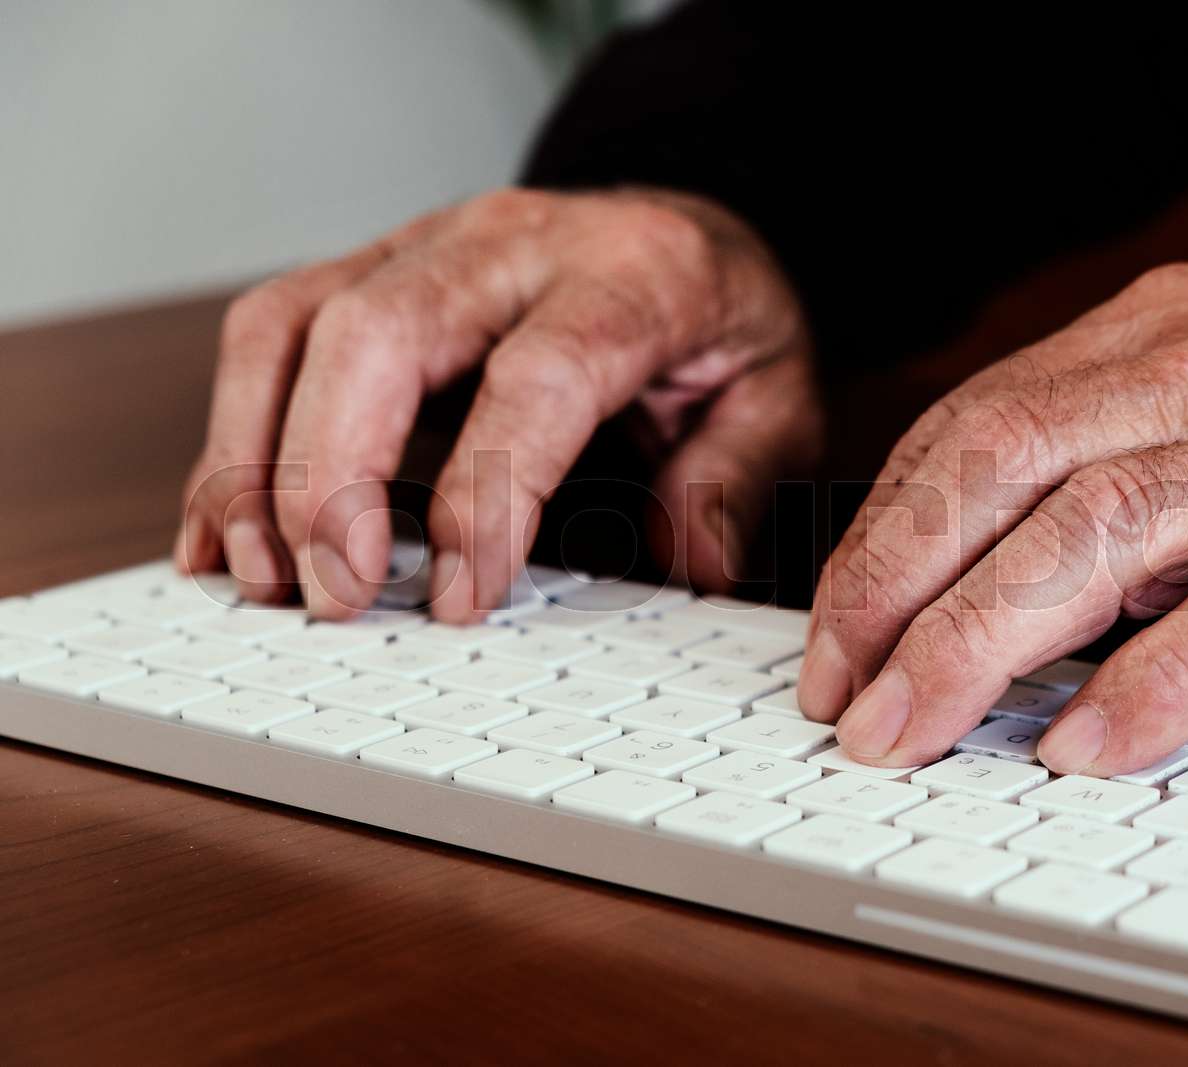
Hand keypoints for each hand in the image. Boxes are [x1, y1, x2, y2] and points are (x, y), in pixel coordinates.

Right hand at [175, 187, 818, 619]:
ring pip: (293, 323)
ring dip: (256, 457)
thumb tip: (682, 565)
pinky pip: (267, 337)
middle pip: (381, 331)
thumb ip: (733, 481)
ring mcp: (424, 247)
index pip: (539, 375)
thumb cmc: (718, 321)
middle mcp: (511, 242)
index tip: (460, 599)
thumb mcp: (776, 398)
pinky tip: (221, 531)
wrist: (679, 231)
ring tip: (258, 576)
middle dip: (336, 472)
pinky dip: (233, 437)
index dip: (490, 493)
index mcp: (628, 274)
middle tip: (335, 595)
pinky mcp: (368, 272)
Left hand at [798, 263, 1187, 774]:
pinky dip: (1150, 687)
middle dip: (897, 590)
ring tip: (913, 731)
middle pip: (1008, 466)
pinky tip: (1083, 746)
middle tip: (843, 694)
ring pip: (1098, 535)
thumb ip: (1114, 471)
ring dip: (980, 646)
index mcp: (1171, 331)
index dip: (883, 534)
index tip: (835, 629)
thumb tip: (972, 584)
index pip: (976, 423)